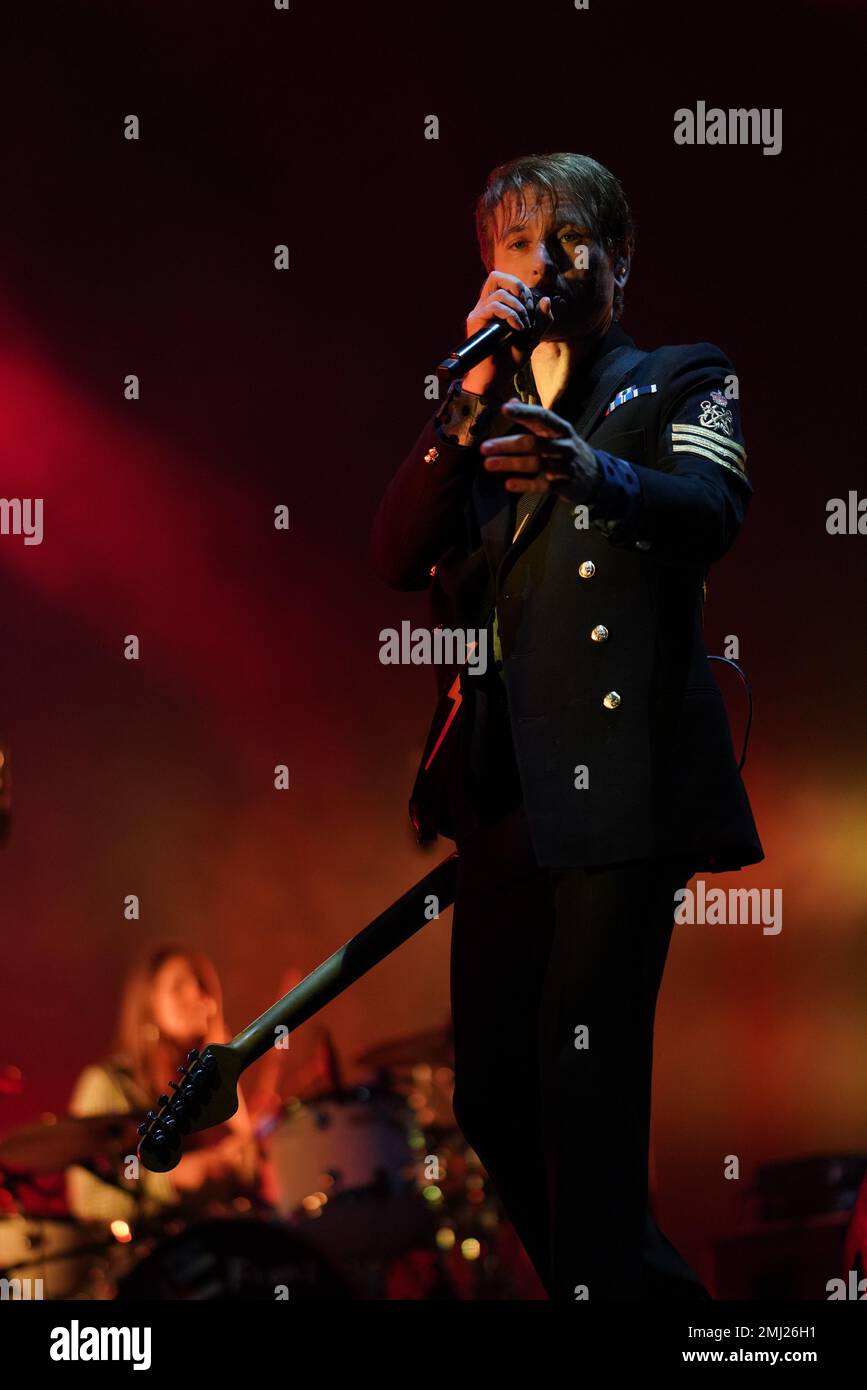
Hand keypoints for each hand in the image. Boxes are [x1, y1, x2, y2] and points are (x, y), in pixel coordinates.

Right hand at [461, 275, 553, 398]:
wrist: (496, 377)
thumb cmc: (510, 360)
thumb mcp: (532, 338)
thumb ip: (542, 320)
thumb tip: (546, 299)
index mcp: (496, 307)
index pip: (505, 282)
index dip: (521, 288)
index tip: (532, 309)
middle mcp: (485, 306)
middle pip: (495, 276)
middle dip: (517, 286)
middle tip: (527, 305)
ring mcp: (479, 313)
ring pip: (500, 293)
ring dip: (518, 308)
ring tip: (524, 326)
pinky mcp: (475, 321)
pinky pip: (495, 306)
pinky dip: (511, 315)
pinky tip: (518, 328)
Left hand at [480, 399, 599, 500]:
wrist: (596, 477)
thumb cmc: (568, 449)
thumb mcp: (556, 431)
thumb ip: (533, 418)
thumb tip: (510, 401)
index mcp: (561, 429)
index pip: (542, 416)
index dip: (524, 412)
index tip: (504, 409)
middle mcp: (564, 445)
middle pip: (533, 443)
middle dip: (506, 445)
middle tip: (484, 447)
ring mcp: (564, 466)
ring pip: (535, 464)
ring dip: (510, 463)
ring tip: (488, 464)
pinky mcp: (563, 486)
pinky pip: (542, 486)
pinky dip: (525, 485)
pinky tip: (508, 484)